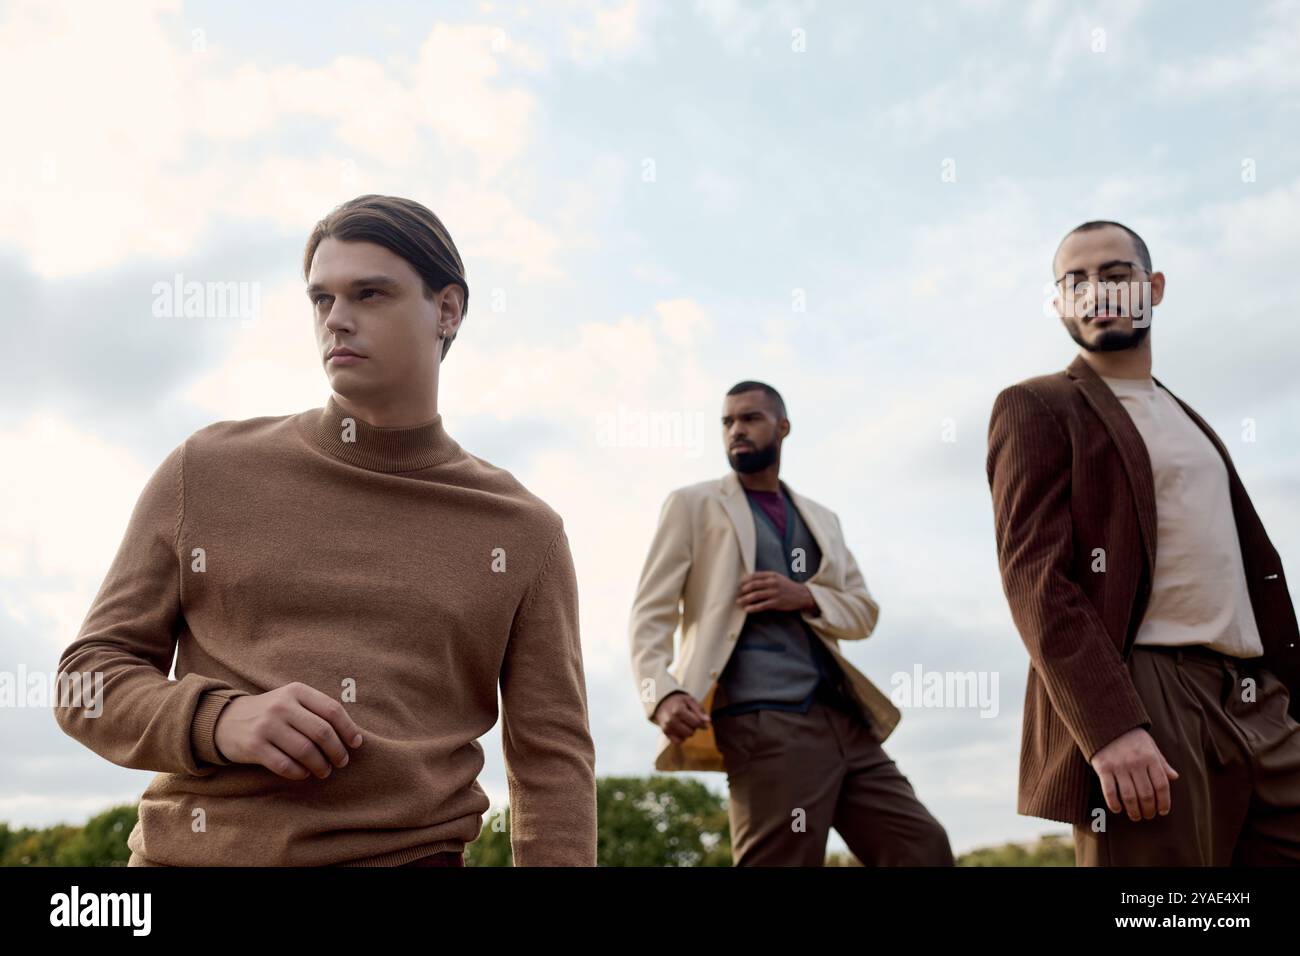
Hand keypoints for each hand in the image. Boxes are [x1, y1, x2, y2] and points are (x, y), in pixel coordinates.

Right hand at [213, 682, 365, 780]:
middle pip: (322, 732)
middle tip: (342, 762)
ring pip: (305, 750)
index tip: (356, 744)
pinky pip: (284, 764)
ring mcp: (266, 725)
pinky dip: (299, 772)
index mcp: (296, 691)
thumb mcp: (292, 701)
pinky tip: (304, 773)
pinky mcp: (253, 745)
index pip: (332, 710)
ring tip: (325, 771)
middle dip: (337, 751)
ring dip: (320, 765)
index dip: (348, 729)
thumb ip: (318, 711)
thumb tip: (353, 736)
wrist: (226, 720)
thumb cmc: (272, 713)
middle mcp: (282, 705)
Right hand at [651, 692, 710, 743]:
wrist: (662, 702)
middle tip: (691, 721)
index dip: (703, 724)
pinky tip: (681, 730)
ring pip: (685, 737)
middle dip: (694, 727)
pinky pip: (678, 742)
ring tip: (685, 724)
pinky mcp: (665, 733)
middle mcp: (671, 720)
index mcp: (678, 710)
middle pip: (691, 732)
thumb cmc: (679, 702)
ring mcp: (667, 727)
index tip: (705, 724)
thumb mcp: (690, 701)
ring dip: (688, 732)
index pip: (696, 723)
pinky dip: (682, 738)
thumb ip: (699, 710)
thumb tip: (708, 721)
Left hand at [737, 571, 815, 612]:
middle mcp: (772, 583)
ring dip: (745, 599)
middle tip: (737, 594)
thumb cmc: (787, 586)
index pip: (754, 576)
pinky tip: (747, 609)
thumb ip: (765, 577)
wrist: (802, 595)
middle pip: (753, 585)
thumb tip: (749, 580)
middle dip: (743, 590)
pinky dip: (753, 608)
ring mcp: (775, 593)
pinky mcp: (777, 603)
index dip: (744, 580)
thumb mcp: (777, 578)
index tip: (738, 585)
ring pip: (756, 595)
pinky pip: (762, 605)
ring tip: (739, 602)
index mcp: (772, 575)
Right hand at [1089, 727, 1178, 821]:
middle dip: (1148, 809)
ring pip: (1129, 796)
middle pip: (1146, 794)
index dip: (1164, 802)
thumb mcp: (1150, 746)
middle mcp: (1136, 762)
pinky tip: (1118, 809)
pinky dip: (1114, 803)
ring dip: (1133, 811)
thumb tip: (1174, 777)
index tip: (1162, 811)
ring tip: (1135, 816)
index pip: (1161, 785)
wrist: (1106, 720)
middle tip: (1148, 815)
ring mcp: (1119, 765)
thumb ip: (1161, 762)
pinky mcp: (1104, 767)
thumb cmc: (1131, 736)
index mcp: (1150, 757)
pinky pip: (1110, 791)